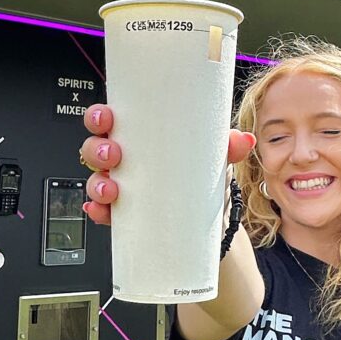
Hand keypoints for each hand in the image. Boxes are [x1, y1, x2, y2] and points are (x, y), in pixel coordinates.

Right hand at [78, 104, 254, 225]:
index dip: (100, 116)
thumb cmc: (202, 177)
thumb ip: (227, 147)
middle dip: (97, 149)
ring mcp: (121, 187)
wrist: (210, 223)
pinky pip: (102, 211)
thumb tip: (244, 139)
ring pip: (96, 180)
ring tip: (112, 188)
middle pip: (96, 148)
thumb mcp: (215, 159)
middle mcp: (125, 160)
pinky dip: (98, 211)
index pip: (111, 121)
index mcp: (141, 138)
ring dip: (97, 183)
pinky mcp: (122, 214)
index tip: (106, 117)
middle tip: (114, 154)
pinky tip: (101, 212)